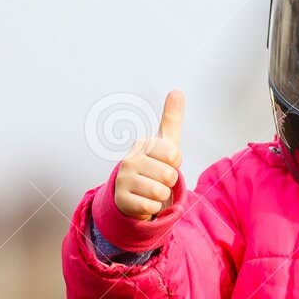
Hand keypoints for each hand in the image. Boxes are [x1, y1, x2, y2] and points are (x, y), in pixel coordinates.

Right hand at [113, 90, 183, 219]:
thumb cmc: (155, 165)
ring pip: (160, 192)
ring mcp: (123, 179)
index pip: (174, 155)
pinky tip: (144, 201)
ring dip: (161, 196)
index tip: (165, 162)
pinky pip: (151, 206)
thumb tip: (176, 90)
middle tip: (158, 179)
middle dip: (169, 182)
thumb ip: (171, 118)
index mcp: (142, 144)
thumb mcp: (166, 143)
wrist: (135, 193)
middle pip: (169, 175)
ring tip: (151, 190)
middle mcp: (129, 159)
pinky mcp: (122, 200)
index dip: (175, 163)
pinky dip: (153, 208)